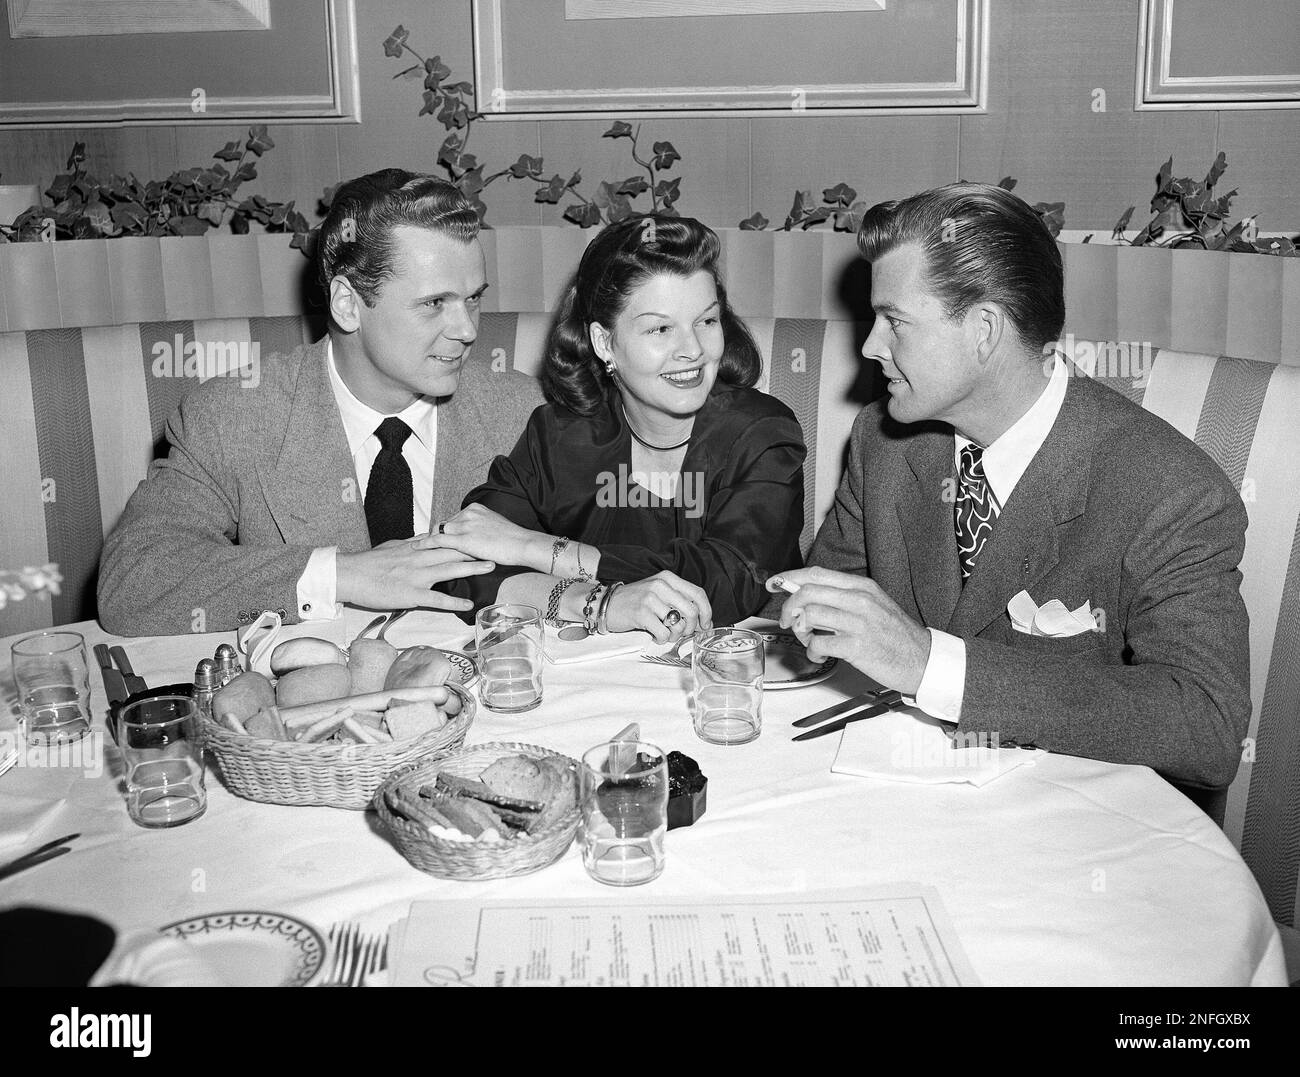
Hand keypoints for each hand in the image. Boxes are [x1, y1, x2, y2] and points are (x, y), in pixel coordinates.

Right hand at [336, 541, 494, 612]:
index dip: (465, 539)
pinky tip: (469, 604)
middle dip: (476, 550)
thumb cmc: (369, 562)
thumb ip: (412, 543)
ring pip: (450, 571)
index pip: (444, 541)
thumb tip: (426, 538)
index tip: (481, 536)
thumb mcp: (393, 546)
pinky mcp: (411, 595)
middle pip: (453, 552)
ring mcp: (417, 577)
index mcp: (415, 548)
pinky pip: (437, 600)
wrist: (350, 575)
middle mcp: (420, 559)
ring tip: (490, 568)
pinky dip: (454, 602)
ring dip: (472, 569)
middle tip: (496, 548)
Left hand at [424, 504, 540, 568]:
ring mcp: (465, 525)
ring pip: (439, 530)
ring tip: (415, 545)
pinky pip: (439, 540)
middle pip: (444, 523)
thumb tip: (475, 535)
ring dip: (427, 539)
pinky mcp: (464, 539)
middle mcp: (468, 513)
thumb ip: (481, 527)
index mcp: (476, 508)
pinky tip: (418, 547)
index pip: (454, 518)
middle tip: (420, 541)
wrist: (522, 544)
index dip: (444, 528)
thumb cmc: (513, 540)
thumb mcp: (495, 526)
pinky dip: (427, 543)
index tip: (435, 534)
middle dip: (433, 533)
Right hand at [605, 571, 711, 643]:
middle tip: (682, 633)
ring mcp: (650, 598)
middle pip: (691, 611)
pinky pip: (663, 633)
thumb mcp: (659, 593)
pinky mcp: (642, 613)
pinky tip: (655, 635)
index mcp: (668, 578)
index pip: (698, 594)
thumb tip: (704, 622)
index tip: (705, 625)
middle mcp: (661, 585)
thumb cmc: (637, 601)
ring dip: (674, 635)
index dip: (706, 612)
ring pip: (678, 625)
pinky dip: (662, 639)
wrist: (607, 604)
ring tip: (665, 633)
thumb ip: (680, 603)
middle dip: (690, 628)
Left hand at [767, 567, 929, 694]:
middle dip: (789, 607)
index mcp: (862, 587)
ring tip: (811, 642)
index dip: (789, 577)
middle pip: (808, 592)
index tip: (774, 583)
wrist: (923, 661)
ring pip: (810, 616)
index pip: (816, 574)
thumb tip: (807, 597)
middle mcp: (860, 600)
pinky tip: (820, 655)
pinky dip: (812, 652)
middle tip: (788, 621)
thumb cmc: (895, 636)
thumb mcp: (873, 605)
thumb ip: (843, 598)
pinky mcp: (857, 646)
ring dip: (802, 632)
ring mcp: (859, 622)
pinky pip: (818, 643)